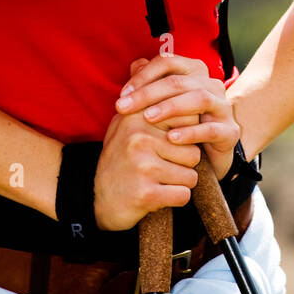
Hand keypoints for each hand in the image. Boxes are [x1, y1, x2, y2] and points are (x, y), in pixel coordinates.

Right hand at [93, 106, 200, 231]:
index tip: (175, 147)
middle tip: (161, 169)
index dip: (186, 139)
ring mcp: (143, 166)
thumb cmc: (122, 161)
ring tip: (158, 182)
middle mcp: (140, 138)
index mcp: (138, 118)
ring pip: (191, 176)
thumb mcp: (129, 127)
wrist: (98, 200)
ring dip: (179, 184)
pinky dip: (176, 199)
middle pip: (194, 152)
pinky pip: (183, 195)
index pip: (187, 120)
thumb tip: (185, 93)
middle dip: (183, 166)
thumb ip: (152, 108)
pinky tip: (158, 196)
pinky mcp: (147, 193)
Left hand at [114, 53, 239, 182]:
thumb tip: (135, 65)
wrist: (208, 155)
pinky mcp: (230, 131)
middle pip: (179, 81)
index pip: (168, 62)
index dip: (143, 75)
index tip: (122, 94)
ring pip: (199, 98)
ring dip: (170, 107)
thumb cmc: (181, 124)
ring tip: (147, 118)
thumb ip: (150, 83)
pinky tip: (171, 138)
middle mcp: (211, 84)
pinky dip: (190, 132)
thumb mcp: (163, 104)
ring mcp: (223, 107)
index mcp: (194, 72)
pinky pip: (211, 129)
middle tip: (123, 107)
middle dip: (148, 93)